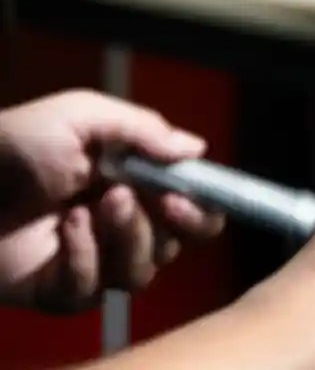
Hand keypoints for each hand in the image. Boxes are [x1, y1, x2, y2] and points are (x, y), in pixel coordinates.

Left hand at [0, 90, 225, 313]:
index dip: (202, 210)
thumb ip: (143, 130)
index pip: (196, 208)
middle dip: (160, 224)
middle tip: (126, 198)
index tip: (183, 198)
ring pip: (141, 272)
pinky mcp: (63, 291)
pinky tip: (63, 228)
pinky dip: (83, 257)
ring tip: (87, 207)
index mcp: (140, 184)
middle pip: (177, 244)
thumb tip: (197, 148)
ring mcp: (96, 262)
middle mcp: (125, 225)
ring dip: (122, 238)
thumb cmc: (18, 142)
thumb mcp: (83, 117)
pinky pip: (93, 289)